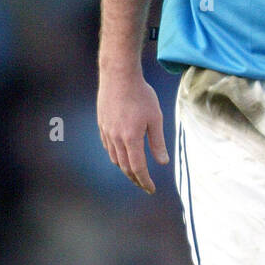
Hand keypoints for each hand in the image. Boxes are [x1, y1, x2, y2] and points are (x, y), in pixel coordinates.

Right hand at [97, 66, 168, 193]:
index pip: (138, 168)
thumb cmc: (141, 95)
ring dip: (125, 169)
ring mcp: (107, 132)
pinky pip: (108, 147)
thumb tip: (162, 163)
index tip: (151, 189)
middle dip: (136, 179)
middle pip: (125, 167)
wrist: (119, 75)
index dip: (145, 181)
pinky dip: (116, 157)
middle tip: (145, 185)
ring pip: (115, 158)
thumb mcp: (156, 118)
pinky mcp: (102, 125)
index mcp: (131, 138)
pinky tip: (123, 156)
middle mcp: (116, 138)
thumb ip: (158, 142)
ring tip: (135, 173)